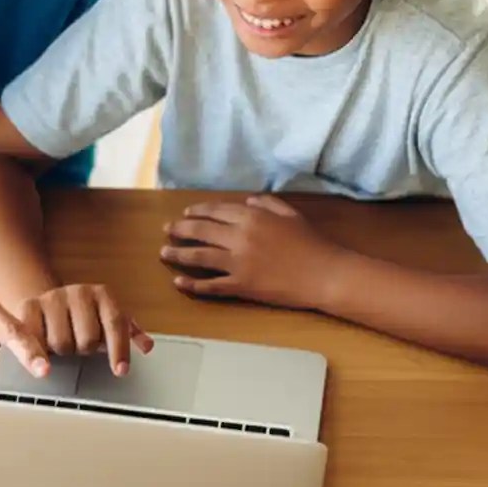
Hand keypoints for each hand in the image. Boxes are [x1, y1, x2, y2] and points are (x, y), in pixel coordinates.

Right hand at [14, 284, 154, 375]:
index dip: (119, 349)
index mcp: (102, 294)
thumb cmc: (84, 318)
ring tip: (63, 342)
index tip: (121, 371)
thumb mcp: (108, 321)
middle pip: (88, 339)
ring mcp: (52, 299)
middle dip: (85, 348)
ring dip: (63, 351)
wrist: (48, 302)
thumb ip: (129, 334)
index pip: (115, 323)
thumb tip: (147, 346)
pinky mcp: (28, 307)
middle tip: (80, 345)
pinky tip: (42, 358)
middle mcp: (77, 292)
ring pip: (61, 343)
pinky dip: (37, 353)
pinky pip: (34, 339)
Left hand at [159, 195, 346, 310]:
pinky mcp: (241, 285)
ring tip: (163, 252)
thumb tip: (248, 201)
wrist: (324, 274)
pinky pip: (211, 285)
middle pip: (201, 231)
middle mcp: (240, 237)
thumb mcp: (291, 215)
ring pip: (200, 256)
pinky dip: (193, 284)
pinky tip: (178, 283)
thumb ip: (268, 204)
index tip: (185, 214)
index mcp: (252, 217)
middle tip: (167, 230)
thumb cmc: (311, 242)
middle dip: (180, 229)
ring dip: (179, 254)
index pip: (216, 211)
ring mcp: (239, 262)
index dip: (197, 212)